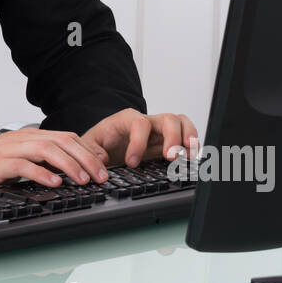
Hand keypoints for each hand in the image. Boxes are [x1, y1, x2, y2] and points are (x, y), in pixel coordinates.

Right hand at [0, 129, 111, 194]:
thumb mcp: (17, 159)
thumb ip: (39, 162)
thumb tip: (68, 172)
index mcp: (30, 137)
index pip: (67, 137)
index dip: (88, 151)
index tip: (104, 166)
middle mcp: (22, 138)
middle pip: (62, 141)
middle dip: (86, 158)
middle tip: (101, 176)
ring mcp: (9, 149)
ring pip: (46, 149)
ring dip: (69, 165)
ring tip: (83, 179)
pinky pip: (23, 165)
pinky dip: (42, 174)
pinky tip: (55, 183)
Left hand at [81, 108, 199, 168]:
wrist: (105, 145)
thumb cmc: (99, 142)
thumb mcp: (88, 145)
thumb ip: (92, 150)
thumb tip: (103, 159)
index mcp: (126, 119)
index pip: (139, 124)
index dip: (139, 143)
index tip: (132, 163)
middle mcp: (147, 121)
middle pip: (167, 119)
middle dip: (173, 138)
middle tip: (172, 158)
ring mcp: (160, 130)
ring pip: (181, 123)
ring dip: (189, 138)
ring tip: (189, 156)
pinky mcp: (168, 141)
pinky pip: (186, 135)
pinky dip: (192, 145)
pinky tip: (192, 159)